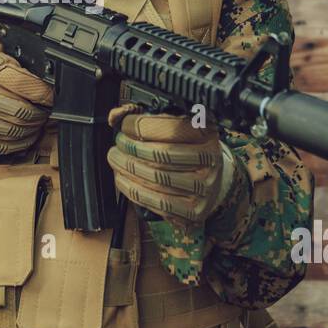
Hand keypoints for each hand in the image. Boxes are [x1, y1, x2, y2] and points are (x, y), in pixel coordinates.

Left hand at [105, 104, 234, 223]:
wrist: (211, 182)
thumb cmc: (187, 150)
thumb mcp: (177, 128)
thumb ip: (149, 120)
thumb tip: (117, 116)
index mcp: (206, 133)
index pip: (170, 127)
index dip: (141, 126)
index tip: (125, 124)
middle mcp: (209, 158)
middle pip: (161, 154)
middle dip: (131, 148)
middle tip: (118, 144)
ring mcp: (203, 186)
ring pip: (157, 178)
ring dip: (128, 168)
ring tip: (116, 159)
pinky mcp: (193, 210)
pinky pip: (157, 201)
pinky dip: (134, 190)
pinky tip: (122, 179)